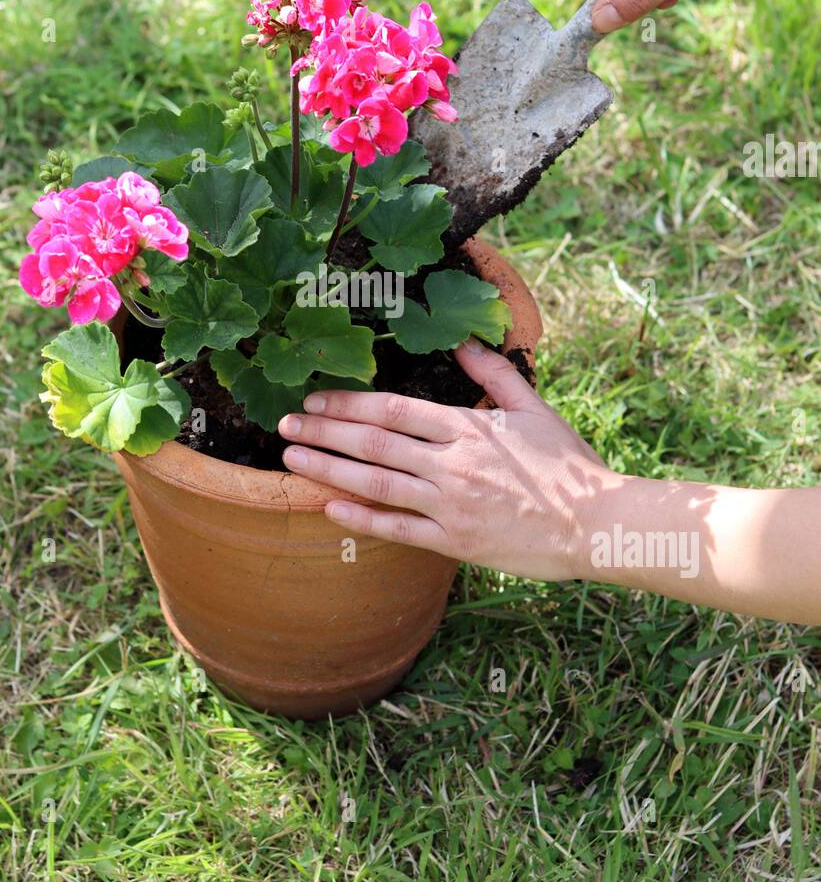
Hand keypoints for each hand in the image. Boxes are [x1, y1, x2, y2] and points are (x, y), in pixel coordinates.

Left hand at [277, 341, 612, 580]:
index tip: (315, 398)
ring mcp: (449, 504)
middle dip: (324, 431)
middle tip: (285, 424)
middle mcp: (451, 463)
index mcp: (468, 427)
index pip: (393, 409)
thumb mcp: (534, 409)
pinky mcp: (454, 541)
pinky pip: (397, 529)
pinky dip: (360, 520)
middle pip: (373, 442)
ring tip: (292, 458)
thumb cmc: (569, 466)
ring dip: (329, 469)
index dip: (348, 402)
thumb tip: (463, 340)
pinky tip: (328, 508)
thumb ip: (494, 374)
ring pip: (375, 484)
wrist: (597, 525)